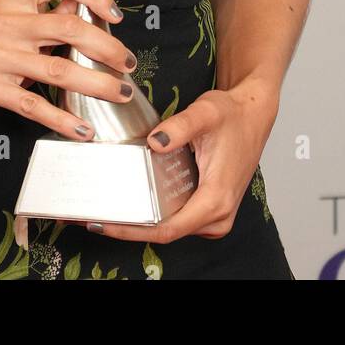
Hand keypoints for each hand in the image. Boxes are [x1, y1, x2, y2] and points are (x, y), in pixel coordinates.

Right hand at [0, 0, 137, 134]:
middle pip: (67, 27)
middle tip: (128, 63)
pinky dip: (63, 119)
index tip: (113, 13)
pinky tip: (83, 129)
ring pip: (58, 70)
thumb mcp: (14, 18)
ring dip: (97, 84)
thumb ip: (48, 10)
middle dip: (106, 47)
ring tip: (119, 92)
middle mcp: (5, 22)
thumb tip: (86, 1)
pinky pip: (34, 106)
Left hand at [78, 77, 279, 243]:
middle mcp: (217, 216)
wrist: (254, 114)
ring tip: (104, 209)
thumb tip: (156, 141)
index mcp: (216, 199)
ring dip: (139, 222)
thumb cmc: (233, 114)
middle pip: (166, 233)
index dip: (132, 231)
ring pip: (171, 227)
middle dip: (128, 227)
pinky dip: (153, 213)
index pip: (168, 228)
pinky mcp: (210, 209)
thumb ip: (180, 126)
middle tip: (91, 215)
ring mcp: (215, 215)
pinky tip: (130, 201)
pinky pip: (177, 218)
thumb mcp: (206, 112)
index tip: (103, 224)